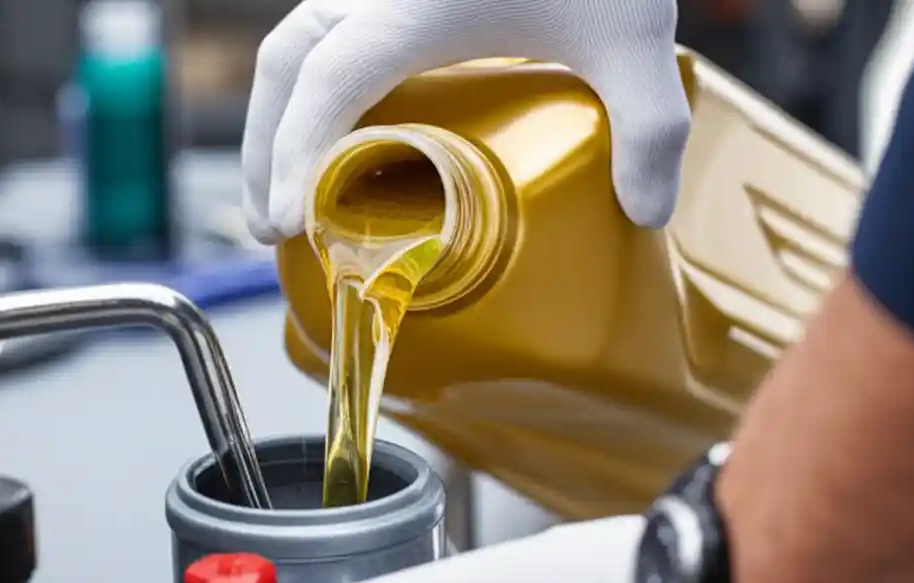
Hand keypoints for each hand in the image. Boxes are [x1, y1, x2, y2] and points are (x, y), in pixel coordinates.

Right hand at [242, 0, 690, 242]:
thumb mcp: (636, 38)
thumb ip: (647, 127)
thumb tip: (644, 216)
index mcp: (418, 7)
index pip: (329, 81)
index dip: (297, 153)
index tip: (292, 223)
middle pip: (285, 64)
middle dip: (266, 149)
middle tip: (273, 228)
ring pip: (294, 44)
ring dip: (276, 118)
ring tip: (284, 194)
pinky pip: (324, 35)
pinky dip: (307, 90)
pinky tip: (332, 133)